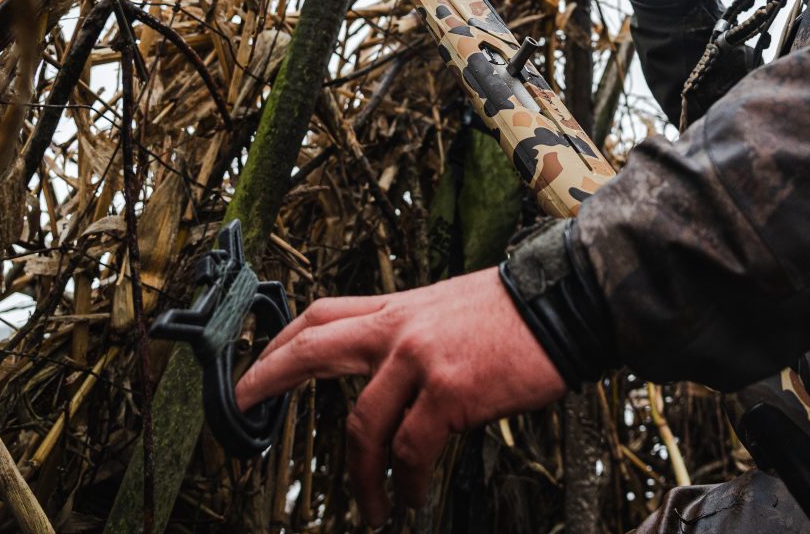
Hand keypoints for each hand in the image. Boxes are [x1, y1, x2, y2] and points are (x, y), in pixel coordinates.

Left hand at [234, 268, 566, 525]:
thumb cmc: (519, 314)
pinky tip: (411, 496)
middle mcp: (401, 328)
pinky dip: (406, 481)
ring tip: (371, 507)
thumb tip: (396, 373)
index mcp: (400, 308)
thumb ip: (416, 335)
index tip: (257, 366)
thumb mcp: (451, 309)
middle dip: (267, 377)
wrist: (569, 302)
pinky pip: (410, 449)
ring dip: (360, 476)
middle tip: (241, 405)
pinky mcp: (449, 390)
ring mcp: (421, 358)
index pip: (322, 314)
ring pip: (361, 424)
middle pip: (312, 348)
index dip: (281, 341)